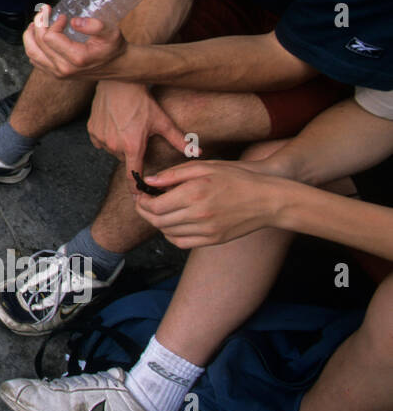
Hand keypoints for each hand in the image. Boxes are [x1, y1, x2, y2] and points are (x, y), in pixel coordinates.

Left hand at [23, 11, 126, 79]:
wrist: (117, 66)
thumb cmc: (113, 47)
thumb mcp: (111, 32)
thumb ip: (95, 25)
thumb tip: (74, 21)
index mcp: (77, 58)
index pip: (50, 37)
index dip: (53, 23)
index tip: (62, 16)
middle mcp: (64, 68)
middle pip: (38, 43)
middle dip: (39, 23)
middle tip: (45, 11)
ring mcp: (58, 73)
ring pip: (32, 53)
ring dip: (30, 35)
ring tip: (36, 22)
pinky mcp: (55, 74)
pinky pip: (35, 60)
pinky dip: (32, 46)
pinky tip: (37, 35)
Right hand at [88, 80, 190, 178]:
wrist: (119, 83)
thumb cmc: (142, 102)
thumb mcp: (162, 121)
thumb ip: (179, 140)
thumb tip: (198, 152)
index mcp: (133, 147)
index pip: (133, 176)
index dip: (136, 188)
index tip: (138, 198)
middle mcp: (114, 146)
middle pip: (125, 159)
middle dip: (132, 153)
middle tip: (138, 137)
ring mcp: (101, 138)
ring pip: (112, 150)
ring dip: (119, 145)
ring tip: (127, 127)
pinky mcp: (92, 131)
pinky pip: (101, 141)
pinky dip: (108, 137)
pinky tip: (115, 124)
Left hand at [134, 161, 291, 247]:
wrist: (268, 200)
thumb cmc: (237, 178)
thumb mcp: (205, 167)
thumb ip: (174, 174)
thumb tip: (149, 181)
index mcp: (194, 193)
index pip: (155, 206)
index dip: (142, 202)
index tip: (140, 195)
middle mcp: (198, 214)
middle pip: (158, 221)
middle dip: (145, 213)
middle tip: (143, 204)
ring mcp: (207, 230)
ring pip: (168, 233)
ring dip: (157, 223)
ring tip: (158, 212)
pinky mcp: (213, 240)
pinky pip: (182, 243)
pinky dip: (171, 235)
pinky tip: (172, 224)